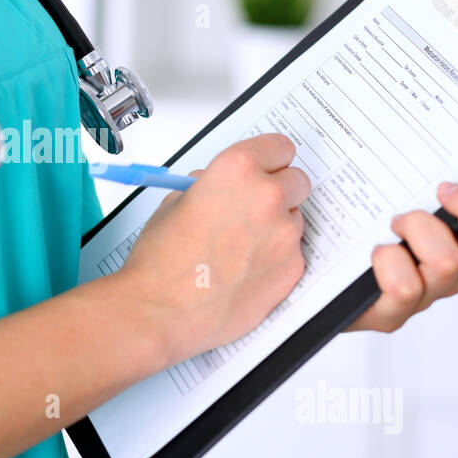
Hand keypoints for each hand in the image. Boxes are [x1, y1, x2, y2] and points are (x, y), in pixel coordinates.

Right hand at [117, 134, 309, 364]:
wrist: (160, 310)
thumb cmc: (161, 261)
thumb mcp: (175, 202)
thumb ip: (210, 186)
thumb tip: (225, 188)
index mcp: (237, 169)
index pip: (280, 147)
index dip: (269, 160)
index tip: (266, 169)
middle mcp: (267, 196)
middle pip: (297, 181)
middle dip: (278, 192)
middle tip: (251, 210)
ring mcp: (284, 234)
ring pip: (294, 219)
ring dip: (275, 227)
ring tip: (239, 248)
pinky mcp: (291, 268)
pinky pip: (291, 253)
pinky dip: (274, 259)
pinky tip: (244, 270)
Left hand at [348, 135, 457, 332]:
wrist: (303, 279)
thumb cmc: (349, 230)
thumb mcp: (388, 189)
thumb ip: (418, 168)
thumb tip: (436, 119)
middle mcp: (455, 267)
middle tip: (441, 189)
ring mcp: (426, 293)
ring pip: (451, 261)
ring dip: (419, 230)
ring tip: (391, 223)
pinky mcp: (391, 314)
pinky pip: (405, 286)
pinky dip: (387, 261)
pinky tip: (370, 254)